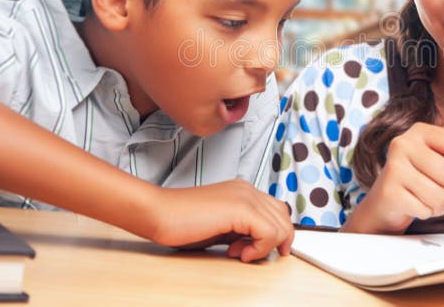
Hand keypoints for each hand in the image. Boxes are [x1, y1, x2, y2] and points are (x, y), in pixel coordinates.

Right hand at [148, 179, 293, 262]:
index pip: (277, 211)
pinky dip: (259, 249)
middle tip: (247, 254)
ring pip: (281, 226)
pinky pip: (269, 233)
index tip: (254, 251)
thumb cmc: (182, 222)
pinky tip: (238, 254)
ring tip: (239, 254)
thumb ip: (241, 231)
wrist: (159, 213)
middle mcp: (248, 190)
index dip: (274, 234)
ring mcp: (246, 197)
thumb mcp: (220, 227)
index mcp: (243, 191)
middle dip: (274, 242)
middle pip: (284, 218)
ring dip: (265, 247)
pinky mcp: (241, 209)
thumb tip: (255, 245)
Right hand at [343, 122, 443, 233]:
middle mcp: (403, 144)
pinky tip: (413, 204)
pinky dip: (425, 212)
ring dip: (438, 204)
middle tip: (437, 187)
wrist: (385, 200)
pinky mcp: (389, 191)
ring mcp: (394, 167)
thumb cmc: (418, 178)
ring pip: (439, 196)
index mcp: (420, 131)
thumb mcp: (436, 159)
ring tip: (424, 197)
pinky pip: (425, 210)